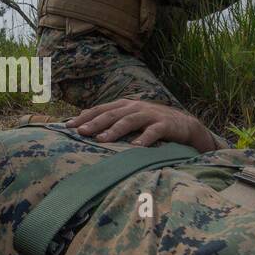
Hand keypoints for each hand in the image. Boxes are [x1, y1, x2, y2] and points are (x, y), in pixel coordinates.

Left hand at [64, 99, 217, 151]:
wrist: (185, 126)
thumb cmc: (152, 124)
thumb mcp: (130, 119)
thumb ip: (111, 119)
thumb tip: (83, 122)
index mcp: (125, 105)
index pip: (100, 109)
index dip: (84, 116)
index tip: (68, 126)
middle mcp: (135, 107)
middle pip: (112, 113)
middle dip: (95, 122)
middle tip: (81, 131)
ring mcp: (151, 115)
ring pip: (129, 121)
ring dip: (115, 130)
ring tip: (102, 140)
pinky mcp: (165, 125)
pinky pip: (153, 132)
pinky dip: (144, 139)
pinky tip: (135, 148)